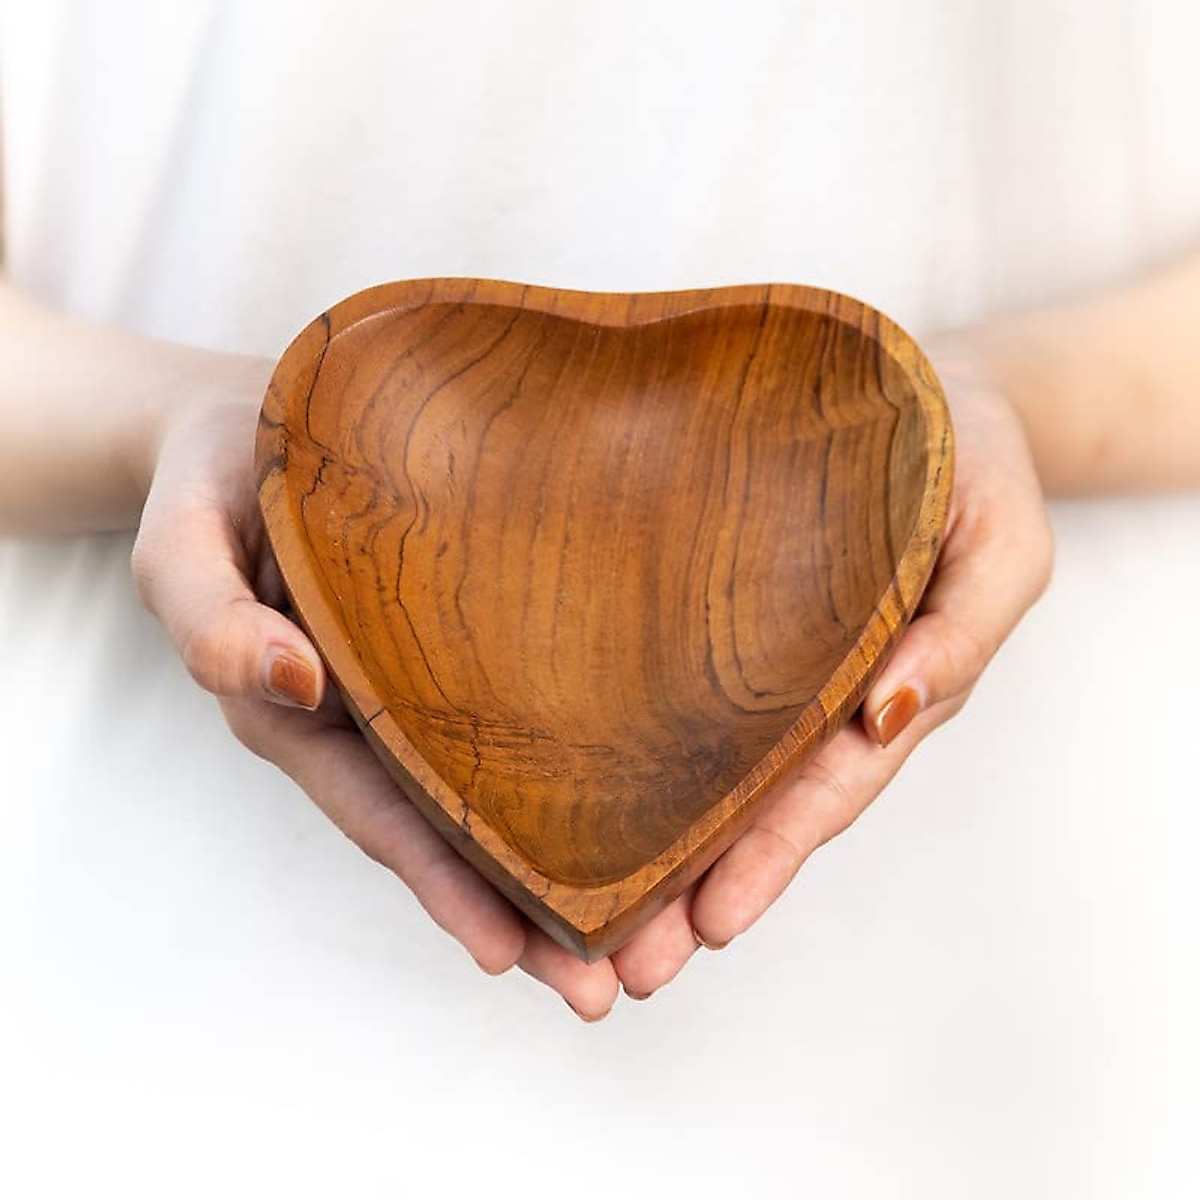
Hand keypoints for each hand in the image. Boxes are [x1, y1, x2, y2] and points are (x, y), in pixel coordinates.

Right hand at [131, 373, 622, 1019]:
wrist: (260, 426)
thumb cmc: (218, 482)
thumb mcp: (184, 545)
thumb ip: (210, 619)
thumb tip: (291, 684)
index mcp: (309, 714)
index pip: (384, 815)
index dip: (443, 885)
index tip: (510, 955)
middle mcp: (377, 719)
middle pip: (456, 829)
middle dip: (526, 912)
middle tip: (607, 989)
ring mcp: (428, 689)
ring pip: (502, 788)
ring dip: (568, 863)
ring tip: (653, 934)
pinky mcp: (469, 646)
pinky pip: (523, 715)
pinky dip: (573, 768)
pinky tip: (645, 801)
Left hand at [606, 344, 1054, 1000]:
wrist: (928, 400)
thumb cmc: (971, 466)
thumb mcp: (1002, 545)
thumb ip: (962, 631)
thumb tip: (893, 713)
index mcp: (884, 685)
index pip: (821, 789)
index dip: (768, 858)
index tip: (708, 926)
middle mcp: (817, 693)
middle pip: (752, 808)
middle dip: (693, 891)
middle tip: (622, 969)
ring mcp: (768, 665)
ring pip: (706, 769)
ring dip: (656, 850)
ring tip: (585, 926)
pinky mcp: (723, 622)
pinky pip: (679, 696)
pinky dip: (638, 754)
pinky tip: (580, 795)